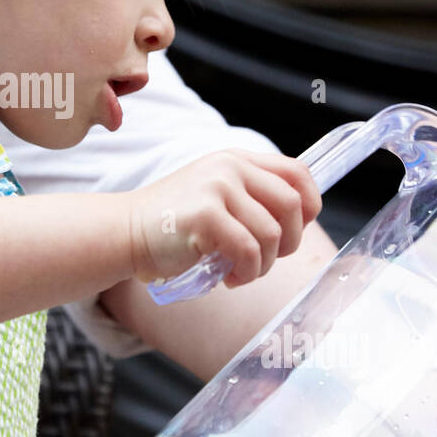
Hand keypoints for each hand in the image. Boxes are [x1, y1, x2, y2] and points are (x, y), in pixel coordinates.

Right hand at [125, 150, 321, 289]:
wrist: (125, 232)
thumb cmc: (172, 224)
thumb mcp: (214, 194)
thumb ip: (250, 195)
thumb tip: (299, 216)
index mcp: (236, 159)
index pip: (297, 172)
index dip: (310, 203)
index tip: (296, 229)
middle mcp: (230, 167)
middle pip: (293, 205)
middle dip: (289, 242)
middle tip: (264, 258)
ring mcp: (217, 189)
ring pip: (272, 234)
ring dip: (262, 264)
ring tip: (238, 271)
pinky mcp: (205, 215)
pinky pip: (250, 251)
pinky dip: (246, 273)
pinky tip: (227, 277)